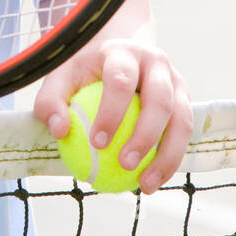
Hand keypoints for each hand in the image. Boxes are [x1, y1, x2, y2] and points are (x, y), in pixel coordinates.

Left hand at [33, 39, 192, 192]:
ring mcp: (175, 81)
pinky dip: (171, 160)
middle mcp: (155, 63)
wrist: (119, 50)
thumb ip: (51, 101)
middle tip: (125, 165)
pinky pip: (183, 134)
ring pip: (181, 120)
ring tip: (145, 185)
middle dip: (145, 136)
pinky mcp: (184, 100)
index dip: (112, 113)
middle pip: (159, 100)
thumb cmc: (84, 69)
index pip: (121, 81)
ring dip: (167, 156)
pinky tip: (152, 181)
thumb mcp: (61, 76)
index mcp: (123, 52)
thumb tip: (59, 131)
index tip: (97, 143)